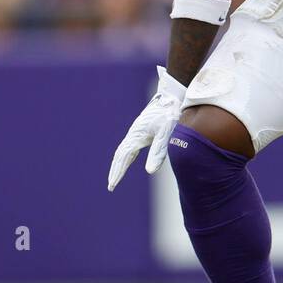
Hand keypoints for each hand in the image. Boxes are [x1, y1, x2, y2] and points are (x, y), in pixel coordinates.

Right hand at [108, 66, 186, 190]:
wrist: (172, 96)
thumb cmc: (170, 114)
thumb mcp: (166, 134)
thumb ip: (158, 152)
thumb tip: (150, 172)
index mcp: (136, 136)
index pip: (123, 158)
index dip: (118, 172)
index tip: (112, 185)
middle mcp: (133, 133)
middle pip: (120, 155)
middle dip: (115, 170)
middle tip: (111, 185)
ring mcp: (136, 131)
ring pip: (123, 150)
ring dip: (118, 163)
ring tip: (115, 177)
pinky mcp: (141, 129)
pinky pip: (129, 145)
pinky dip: (125, 156)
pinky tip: (127, 160)